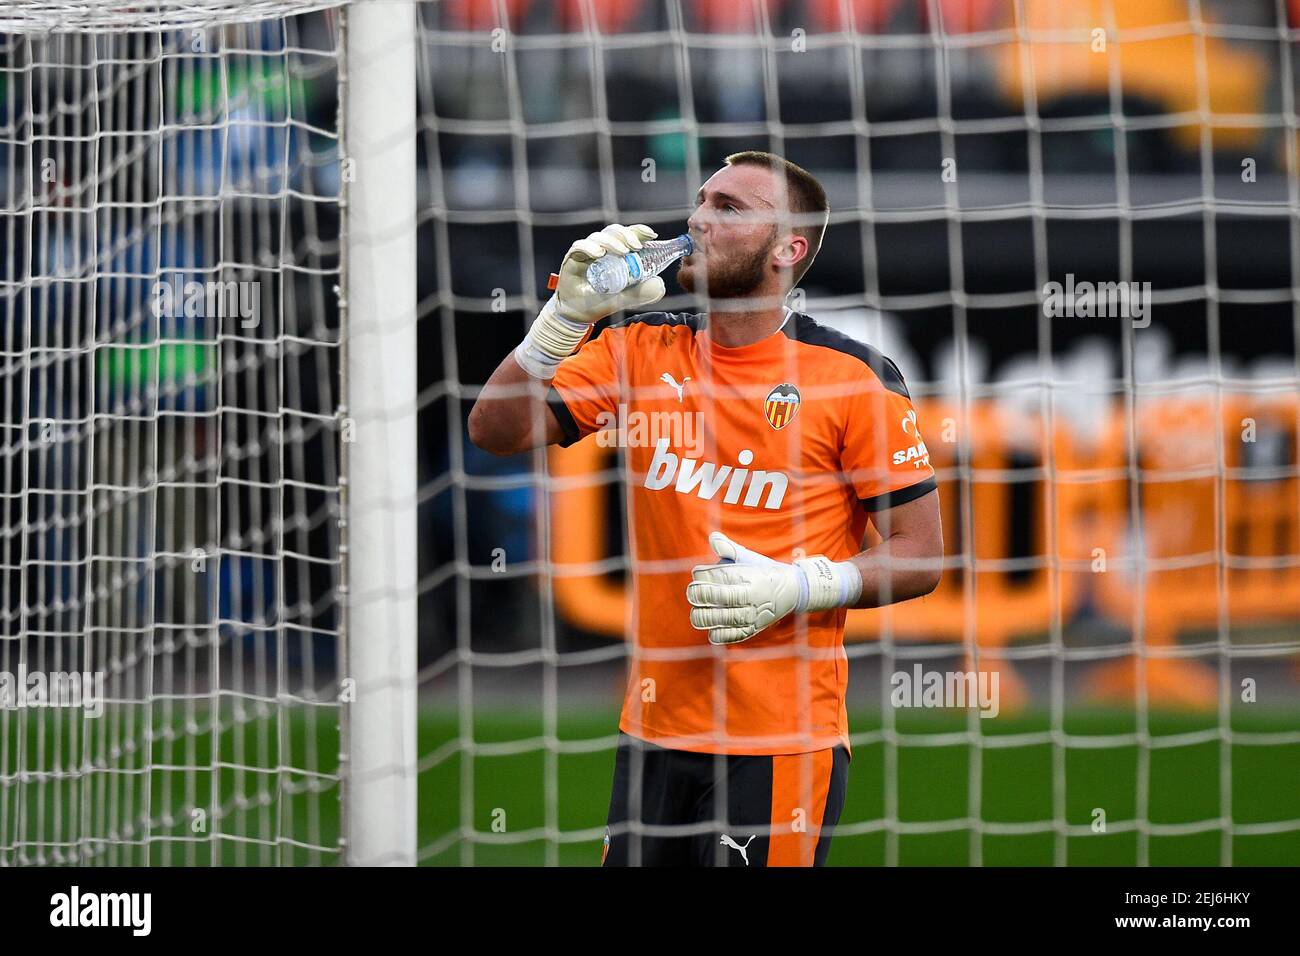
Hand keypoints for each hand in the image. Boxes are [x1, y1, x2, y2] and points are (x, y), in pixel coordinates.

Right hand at [552, 223, 666, 324]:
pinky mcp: (572, 258)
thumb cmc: (602, 301)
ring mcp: (586, 252)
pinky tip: (599, 253)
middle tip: (636, 246)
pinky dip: (590, 247)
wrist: (580, 314)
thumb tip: (660, 284)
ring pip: (599, 237)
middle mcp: (601, 248)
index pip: (628, 235)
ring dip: (612, 241)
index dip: (639, 231)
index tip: (651, 235)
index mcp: (615, 253)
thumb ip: (642, 291)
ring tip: (623, 252)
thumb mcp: (626, 297)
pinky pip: (579, 246)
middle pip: (614, 231)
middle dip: (627, 235)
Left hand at [687, 532, 862, 644]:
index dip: (700, 577)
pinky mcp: (752, 630)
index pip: (714, 577)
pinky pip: (729, 636)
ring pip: (719, 619)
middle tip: (694, 594)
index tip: (698, 575)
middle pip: (715, 598)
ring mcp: (750, 615)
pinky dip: (716, 634)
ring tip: (698, 612)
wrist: (793, 590)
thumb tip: (712, 537)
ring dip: (703, 616)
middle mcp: (748, 596)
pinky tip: (711, 627)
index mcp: (746, 576)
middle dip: (698, 596)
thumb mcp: (748, 557)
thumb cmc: (763, 571)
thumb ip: (728, 548)